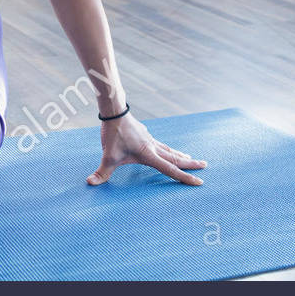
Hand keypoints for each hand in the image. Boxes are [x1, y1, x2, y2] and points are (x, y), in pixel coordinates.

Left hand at [88, 113, 206, 185]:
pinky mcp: (145, 135)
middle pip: (175, 157)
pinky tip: (167, 149)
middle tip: (204, 166)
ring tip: (190, 158)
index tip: (199, 182)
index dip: (184, 177)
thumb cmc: (113, 135)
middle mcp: (153, 147)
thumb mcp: (107, 157)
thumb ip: (102, 172)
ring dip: (181, 155)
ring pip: (169, 149)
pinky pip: (161, 144)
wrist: (114, 113)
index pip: (170, 169)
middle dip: (190, 163)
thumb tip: (90, 183)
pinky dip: (169, 148)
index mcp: (149, 155)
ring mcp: (150, 140)